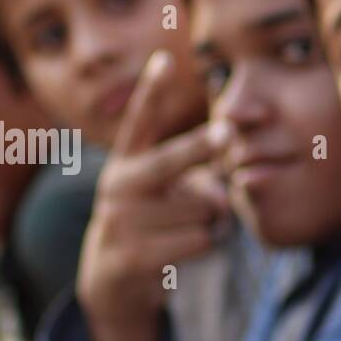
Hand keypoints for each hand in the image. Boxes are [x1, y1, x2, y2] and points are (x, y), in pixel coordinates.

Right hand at [76, 50, 230, 340]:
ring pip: (201, 210)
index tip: (164, 59)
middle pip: (169, 163)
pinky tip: (181, 249)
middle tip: (227, 132)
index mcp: (127, 162)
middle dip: (199, 147)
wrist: (112, 280)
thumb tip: (223, 197)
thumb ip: (197, 184)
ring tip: (186, 229)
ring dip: (213, 221)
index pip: (140, 121)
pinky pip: (199, 241)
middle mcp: (118, 186)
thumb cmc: (153, 225)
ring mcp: (121, 221)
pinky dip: (208, 244)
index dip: (152, 90)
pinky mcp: (133, 256)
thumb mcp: (167, 196)